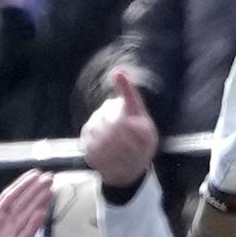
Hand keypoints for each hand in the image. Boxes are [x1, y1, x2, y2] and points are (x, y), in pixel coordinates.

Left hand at [0, 169, 53, 236]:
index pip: (11, 196)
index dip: (23, 185)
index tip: (36, 174)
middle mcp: (5, 225)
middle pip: (23, 203)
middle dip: (36, 190)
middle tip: (49, 177)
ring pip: (27, 217)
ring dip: (38, 204)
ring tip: (49, 191)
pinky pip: (25, 236)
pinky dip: (33, 225)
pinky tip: (41, 214)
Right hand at [81, 67, 158, 187]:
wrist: (124, 162)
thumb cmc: (140, 147)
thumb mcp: (148, 140)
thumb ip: (143, 131)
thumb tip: (129, 122)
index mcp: (129, 107)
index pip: (128, 95)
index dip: (123, 84)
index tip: (118, 74)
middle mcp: (110, 109)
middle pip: (115, 123)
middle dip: (126, 140)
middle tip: (134, 150)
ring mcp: (96, 120)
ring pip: (103, 135)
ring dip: (116, 150)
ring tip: (124, 156)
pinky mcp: (86, 133)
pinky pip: (93, 144)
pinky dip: (104, 155)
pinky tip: (111, 158)